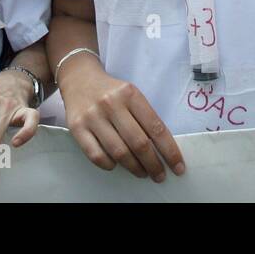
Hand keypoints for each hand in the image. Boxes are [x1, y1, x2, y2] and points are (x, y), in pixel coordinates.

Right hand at [58, 55, 183, 180]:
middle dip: (153, 164)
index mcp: (130, 94)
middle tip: (159, 175)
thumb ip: (144, 117)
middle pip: (138, 142)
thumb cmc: (110, 91)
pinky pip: (96, 155)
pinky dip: (109, 164)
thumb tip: (162, 149)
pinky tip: (116, 165)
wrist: (79, 78)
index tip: (177, 166)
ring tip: (142, 172)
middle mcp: (111, 104)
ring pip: (119, 151)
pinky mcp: (77, 128)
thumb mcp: (131, 94)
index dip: (169, 150)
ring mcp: (92, 116)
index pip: (155, 127)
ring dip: (134, 167)